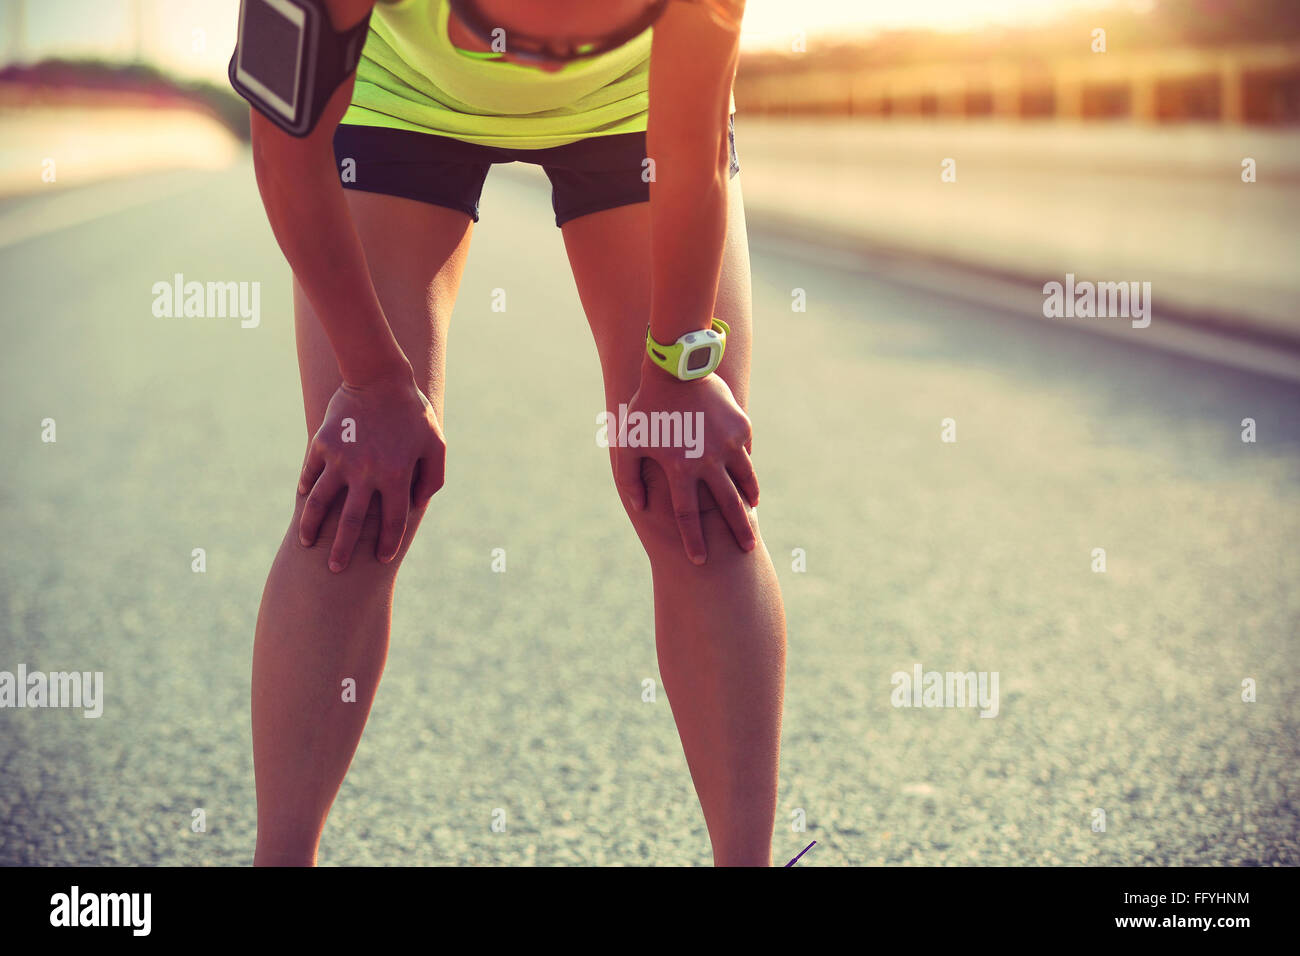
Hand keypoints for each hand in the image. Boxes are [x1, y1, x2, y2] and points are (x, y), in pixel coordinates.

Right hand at [297, 365, 445, 570]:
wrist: (379, 376)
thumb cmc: (414, 412)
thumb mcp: (434, 443)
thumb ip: (432, 477)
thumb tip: (417, 505)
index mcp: (396, 476)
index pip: (393, 521)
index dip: (388, 543)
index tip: (381, 557)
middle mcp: (366, 473)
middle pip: (352, 523)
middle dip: (342, 550)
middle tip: (334, 569)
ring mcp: (341, 460)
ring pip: (320, 503)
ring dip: (312, 526)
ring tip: (306, 543)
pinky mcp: (322, 444)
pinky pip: (310, 473)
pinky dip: (306, 489)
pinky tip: (305, 502)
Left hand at [614, 358, 759, 564]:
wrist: (676, 367)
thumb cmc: (647, 407)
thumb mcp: (628, 443)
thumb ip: (629, 478)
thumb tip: (640, 506)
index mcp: (681, 469)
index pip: (688, 515)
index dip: (694, 540)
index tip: (700, 560)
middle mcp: (708, 461)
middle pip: (727, 505)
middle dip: (739, 531)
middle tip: (747, 548)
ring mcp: (728, 444)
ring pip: (745, 479)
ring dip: (749, 497)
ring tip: (752, 509)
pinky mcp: (740, 426)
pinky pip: (745, 450)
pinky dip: (745, 462)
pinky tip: (743, 469)